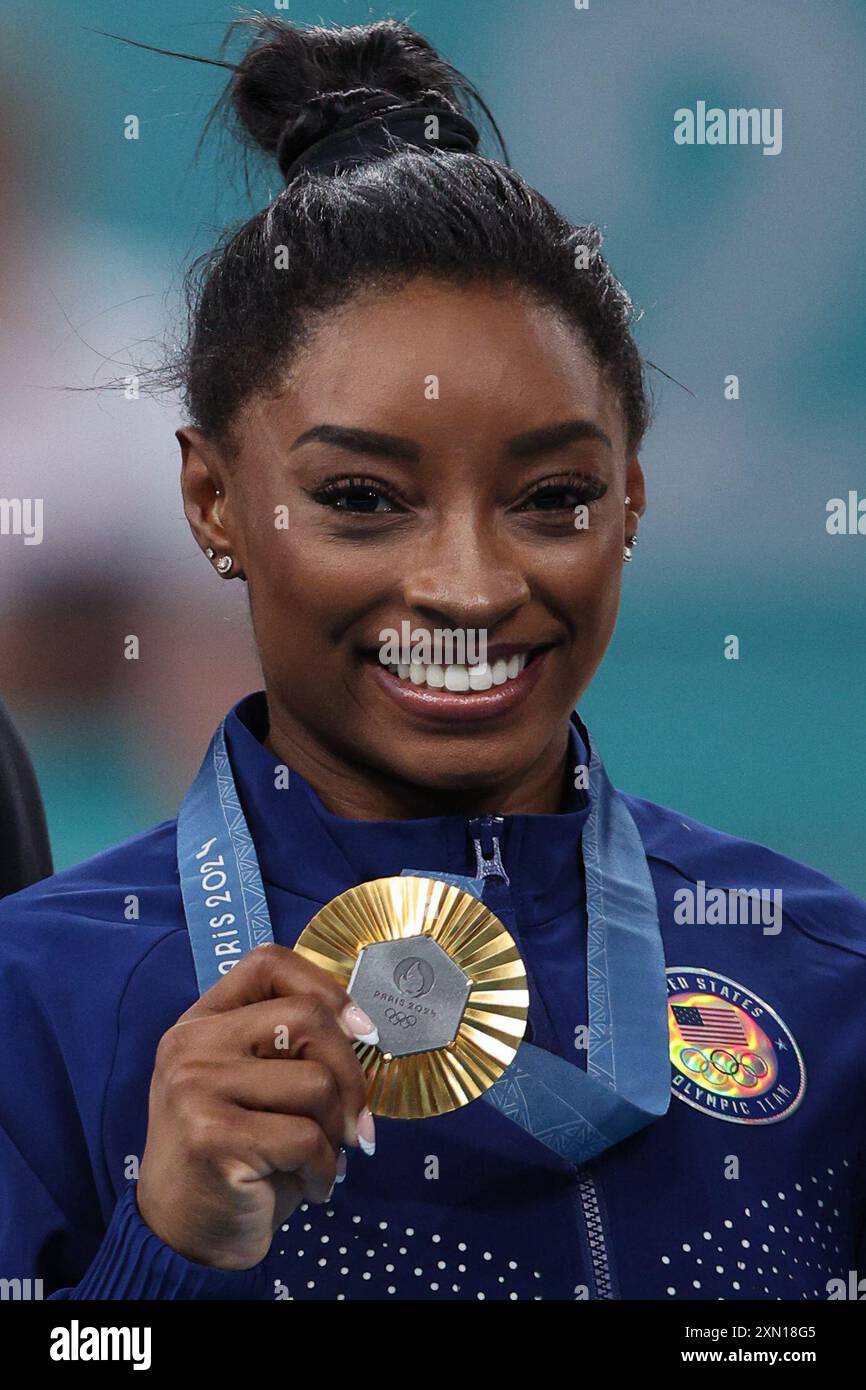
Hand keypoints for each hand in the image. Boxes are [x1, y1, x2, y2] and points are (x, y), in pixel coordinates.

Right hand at [137, 944, 376, 1268]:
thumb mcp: (257, 1086)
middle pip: (307, 1017)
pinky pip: (306, 1137)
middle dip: (351, 1072)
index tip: (363, 1031)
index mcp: (203, 1021)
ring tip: (325, 1157)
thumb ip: (291, 1048)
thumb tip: (368, 1030)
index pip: (269, 962)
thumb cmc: (239, 1155)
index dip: (328, 987)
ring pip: (315, 1082)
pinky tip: (314, 1186)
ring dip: (339, 1129)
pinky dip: (325, 1169)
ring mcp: (195, 1088)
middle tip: (357, 1119)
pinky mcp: (211, 1138)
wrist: (185, 1236)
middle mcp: (191, 1044)